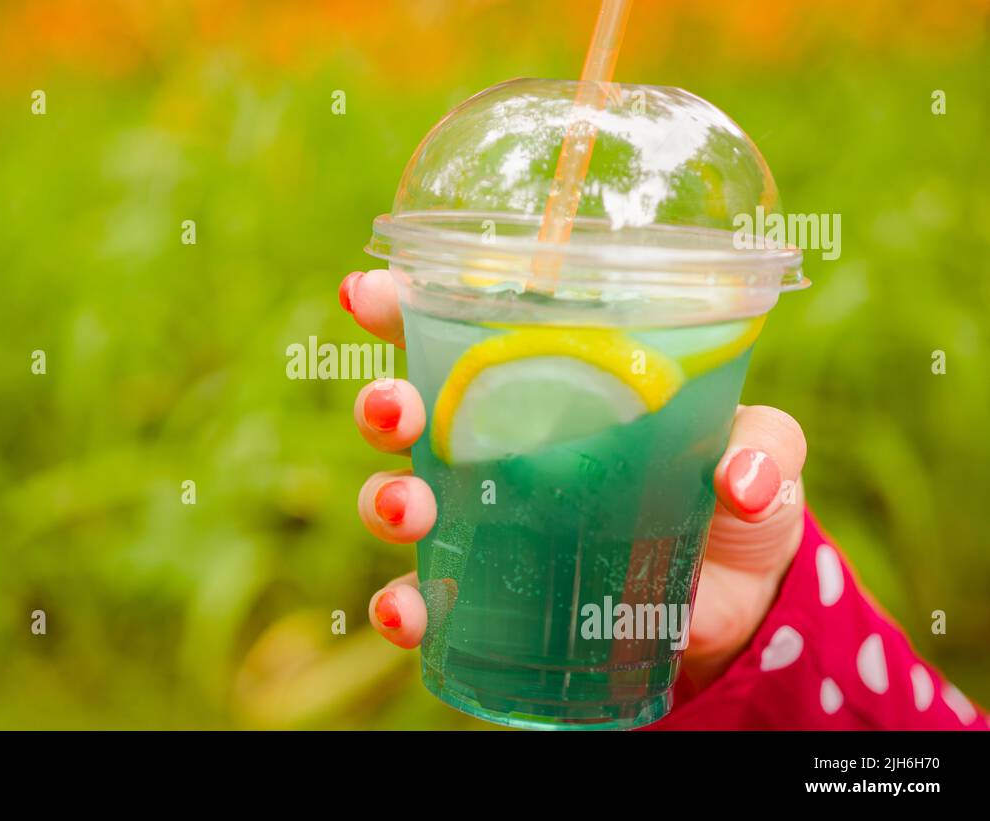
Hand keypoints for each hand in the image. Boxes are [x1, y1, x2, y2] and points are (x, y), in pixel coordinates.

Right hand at [340, 269, 808, 686]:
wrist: (736, 601)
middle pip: (409, 413)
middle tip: (395, 410)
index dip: (402, 307)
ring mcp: (488, 521)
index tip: (370, 294)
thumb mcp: (766, 451)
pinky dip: (404, 607)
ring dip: (385, 500)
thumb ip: (766, 447)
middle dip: (384, 405)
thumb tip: (737, 479)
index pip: (460, 330)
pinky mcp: (492, 594)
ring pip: (401, 499)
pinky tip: (412, 614)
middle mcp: (497, 446)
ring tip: (409, 508)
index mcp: (548, 384)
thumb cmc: (736, 497)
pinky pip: (426, 598)